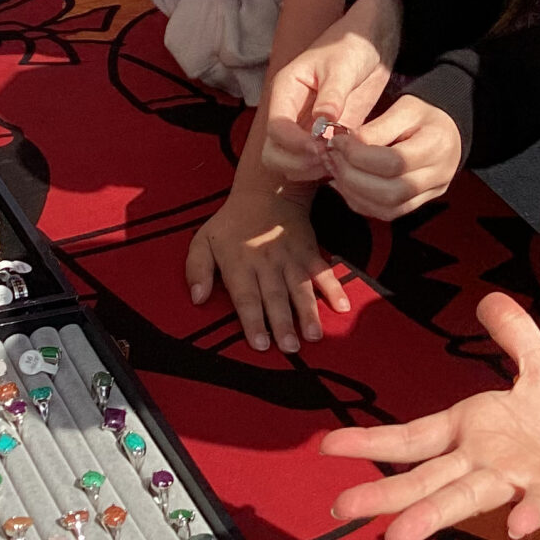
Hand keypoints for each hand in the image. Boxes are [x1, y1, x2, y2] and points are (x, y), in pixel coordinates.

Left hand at [185, 180, 350, 352]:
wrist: (267, 191)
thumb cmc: (231, 223)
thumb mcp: (203, 240)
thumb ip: (196, 269)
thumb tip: (197, 299)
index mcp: (239, 264)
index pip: (247, 298)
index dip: (253, 321)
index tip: (260, 344)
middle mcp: (267, 264)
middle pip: (276, 297)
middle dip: (283, 324)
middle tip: (290, 348)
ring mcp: (291, 258)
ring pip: (300, 289)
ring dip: (308, 313)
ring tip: (314, 336)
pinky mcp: (309, 253)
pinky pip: (324, 273)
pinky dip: (334, 289)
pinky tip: (343, 307)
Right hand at [262, 0, 403, 181]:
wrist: (371, 44)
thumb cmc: (352, 46)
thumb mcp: (343, 66)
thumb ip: (332, 96)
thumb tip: (322, 124)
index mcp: (285, 90)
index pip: (276, 128)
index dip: (294, 144)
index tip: (321, 147)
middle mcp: (289, 112)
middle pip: (273, 153)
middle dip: (298, 162)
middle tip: (329, 158)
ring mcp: (304, 128)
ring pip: (289, 164)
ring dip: (310, 170)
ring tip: (339, 160)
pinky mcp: (322, 138)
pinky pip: (313, 164)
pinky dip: (324, 170)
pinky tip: (347, 162)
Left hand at [324, 97, 460, 219]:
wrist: (447, 130)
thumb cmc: (424, 115)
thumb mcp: (404, 108)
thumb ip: (376, 128)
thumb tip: (345, 145)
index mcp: (437, 146)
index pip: (394, 162)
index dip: (358, 155)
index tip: (337, 140)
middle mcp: (438, 176)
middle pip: (389, 192)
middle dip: (351, 176)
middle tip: (331, 156)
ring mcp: (429, 194)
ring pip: (386, 209)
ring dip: (352, 191)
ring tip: (335, 168)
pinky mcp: (417, 204)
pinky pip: (385, 213)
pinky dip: (359, 201)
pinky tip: (345, 183)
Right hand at [324, 294, 539, 539]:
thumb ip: (515, 333)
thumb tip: (487, 297)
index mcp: (472, 432)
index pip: (414, 438)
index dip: (372, 441)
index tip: (328, 447)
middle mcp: (483, 463)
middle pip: (427, 479)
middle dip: (384, 493)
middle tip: (340, 508)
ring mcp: (516, 480)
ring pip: (467, 498)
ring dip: (432, 516)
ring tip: (395, 538)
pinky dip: (528, 512)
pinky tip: (515, 526)